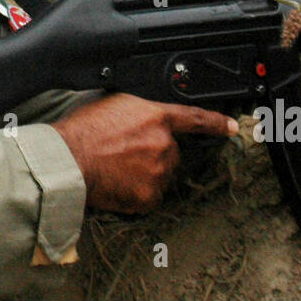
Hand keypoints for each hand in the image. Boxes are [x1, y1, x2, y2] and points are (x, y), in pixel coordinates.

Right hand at [50, 93, 235, 212]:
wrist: (67, 160)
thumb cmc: (81, 131)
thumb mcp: (113, 104)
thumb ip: (139, 112)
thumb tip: (142, 118)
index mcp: (156, 116)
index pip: (195, 118)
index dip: (217, 123)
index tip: (233, 127)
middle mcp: (163, 144)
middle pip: (170, 152)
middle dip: (152, 154)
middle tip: (123, 154)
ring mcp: (158, 172)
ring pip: (160, 175)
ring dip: (144, 174)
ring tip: (115, 169)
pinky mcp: (149, 196)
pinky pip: (149, 196)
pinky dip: (136, 194)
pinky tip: (117, 184)